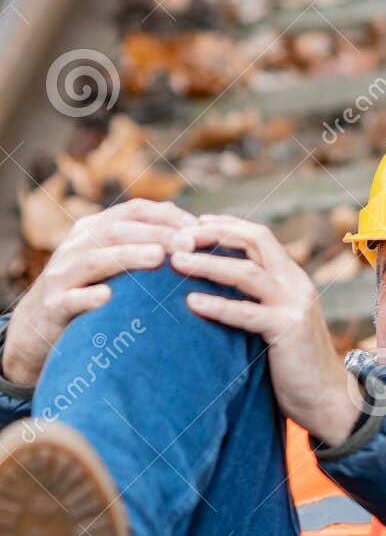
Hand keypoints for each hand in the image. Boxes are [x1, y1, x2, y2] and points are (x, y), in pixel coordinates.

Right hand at [3, 199, 197, 387]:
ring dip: (128, 256)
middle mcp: (76, 246)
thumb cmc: (86, 289)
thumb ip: (140, 241)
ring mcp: (62, 275)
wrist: (35, 324)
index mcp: (92, 230)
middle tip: (189, 244)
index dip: (168, 216)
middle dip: (157, 234)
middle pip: (117, 231)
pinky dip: (89, 297)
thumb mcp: (108, 259)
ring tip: (158, 258)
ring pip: (95, 259)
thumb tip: (188, 225)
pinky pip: (70, 299)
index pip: (133, 211)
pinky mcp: (53, 306)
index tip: (199, 228)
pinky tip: (107, 298)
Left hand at [170, 215, 357, 445]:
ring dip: (208, 263)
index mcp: (292, 277)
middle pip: (254, 240)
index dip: (225, 225)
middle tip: (178, 236)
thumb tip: (213, 287)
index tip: (192, 224)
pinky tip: (192, 303)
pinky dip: (217, 305)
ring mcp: (294, 305)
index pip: (258, 236)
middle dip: (214, 234)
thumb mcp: (277, 320)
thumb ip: (256, 300)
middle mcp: (295, 283)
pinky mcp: (288, 330)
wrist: (328, 397)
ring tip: (176, 262)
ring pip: (247, 272)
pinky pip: (247, 313)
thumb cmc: (294, 362)